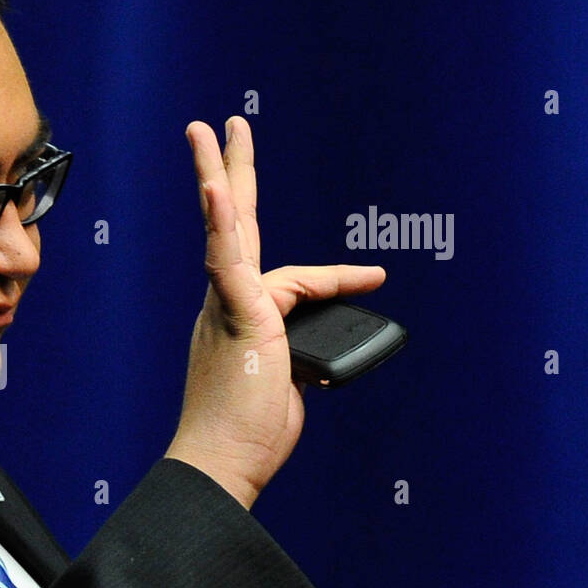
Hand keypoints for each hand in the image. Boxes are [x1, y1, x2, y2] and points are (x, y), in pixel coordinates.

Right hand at [164, 116, 385, 508]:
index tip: (373, 276)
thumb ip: (303, 358)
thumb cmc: (249, 432)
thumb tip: (315, 358)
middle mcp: (226, 304)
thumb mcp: (291, 385)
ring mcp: (229, 307)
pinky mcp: (237, 315)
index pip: (280, 274)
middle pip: (232, 226)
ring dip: (225, 174)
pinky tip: (217, 190)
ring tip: (226, 130)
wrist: (222, 460)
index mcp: (239, 318)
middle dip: (226, 172)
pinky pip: (229, 262)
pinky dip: (221, 224)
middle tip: (214, 127)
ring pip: (233, 229)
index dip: (332, 273)